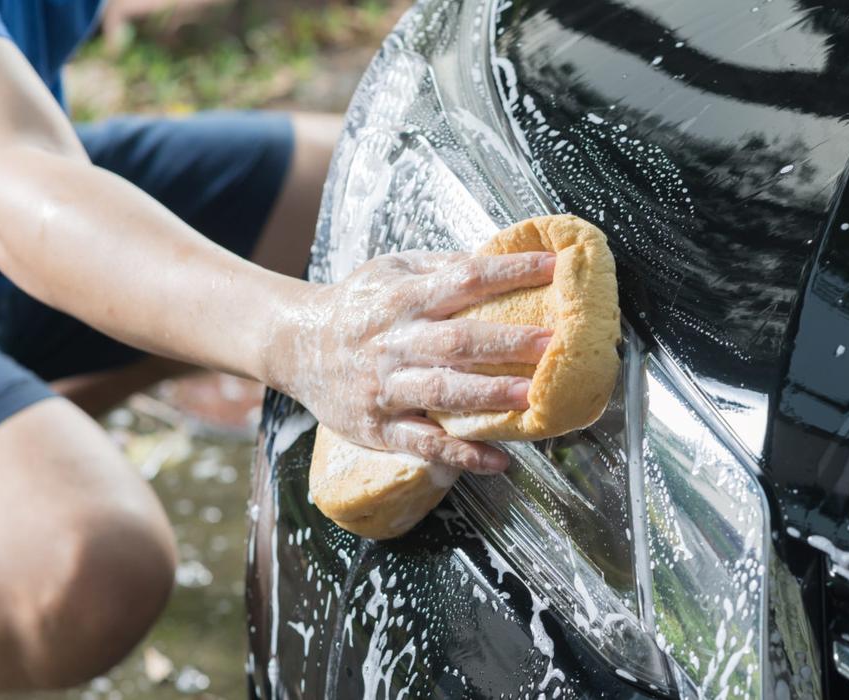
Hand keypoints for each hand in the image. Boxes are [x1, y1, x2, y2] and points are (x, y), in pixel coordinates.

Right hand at [271, 250, 555, 473]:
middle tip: (552, 342)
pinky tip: (499, 462)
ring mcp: (385, 388)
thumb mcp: (391, 270)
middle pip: (457, 342)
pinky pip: (424, 444)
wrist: (296, 347)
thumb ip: (442, 267)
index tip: (551, 267)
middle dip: (507, 342)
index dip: (508, 273)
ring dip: (489, 397)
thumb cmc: (358, 306)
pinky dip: (462, 455)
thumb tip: (503, 260)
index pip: (463, 279)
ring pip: (442, 393)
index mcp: (402, 298)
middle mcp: (394, 342)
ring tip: (531, 399)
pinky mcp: (379, 427)